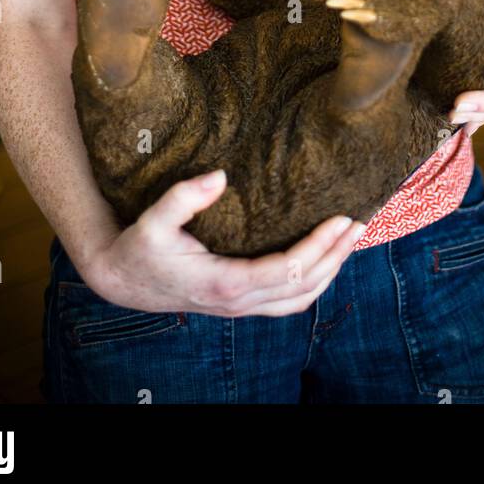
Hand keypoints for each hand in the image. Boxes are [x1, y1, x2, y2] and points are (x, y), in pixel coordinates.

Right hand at [83, 169, 366, 317]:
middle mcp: (239, 302)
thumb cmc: (139, 247)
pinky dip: (314, 281)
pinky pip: (289, 300)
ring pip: (301, 299)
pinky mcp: (241, 303)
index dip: (319, 247)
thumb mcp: (152, 219)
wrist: (122, 280)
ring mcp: (242, 307)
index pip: (288, 270)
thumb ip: (183, 197)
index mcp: (225, 283)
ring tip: (352, 237)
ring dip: (331, 270)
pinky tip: (325, 257)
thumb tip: (220, 176)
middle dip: (336, 255)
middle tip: (360, 221)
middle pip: (304, 287)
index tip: (341, 219)